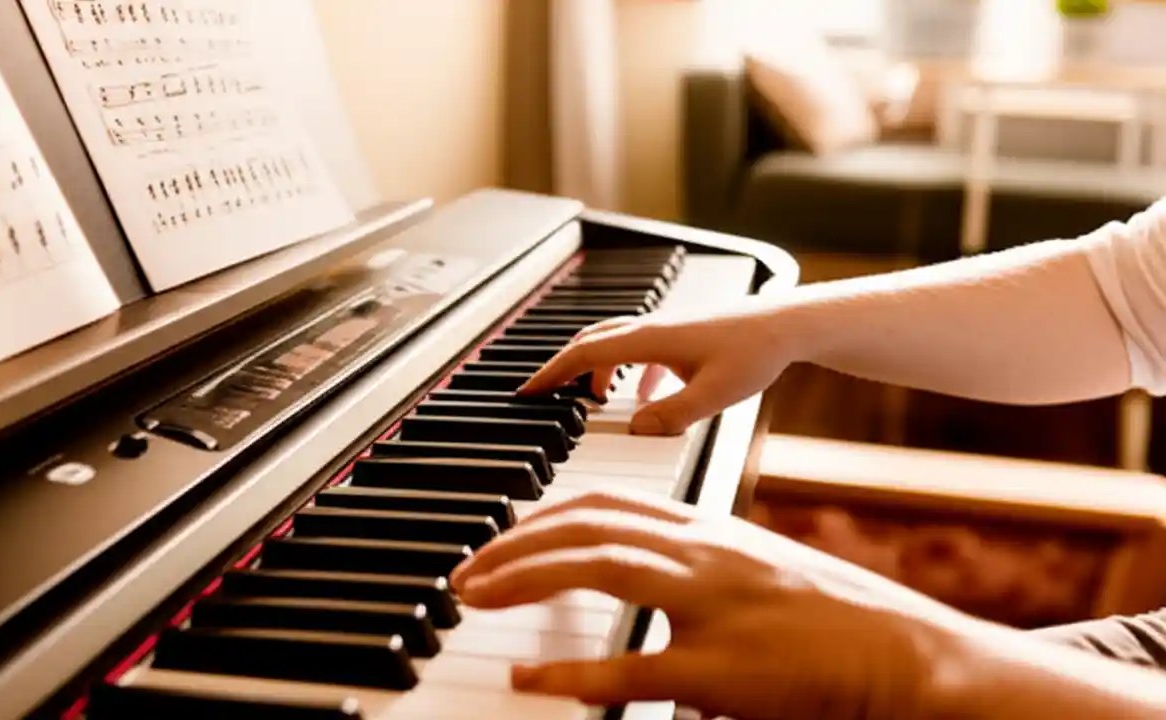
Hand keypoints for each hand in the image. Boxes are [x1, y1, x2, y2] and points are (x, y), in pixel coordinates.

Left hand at [449, 489, 978, 719]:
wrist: (906, 655)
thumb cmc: (833, 619)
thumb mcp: (755, 572)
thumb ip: (694, 566)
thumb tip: (636, 571)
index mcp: (711, 531)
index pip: (608, 500)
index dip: (544, 513)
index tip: (505, 533)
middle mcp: (706, 554)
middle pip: (588, 525)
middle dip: (516, 543)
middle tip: (469, 571)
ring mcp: (715, 606)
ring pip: (599, 568)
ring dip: (524, 578)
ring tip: (475, 598)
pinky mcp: (725, 669)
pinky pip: (631, 666)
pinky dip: (571, 670)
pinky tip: (531, 677)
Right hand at [516, 306, 798, 434]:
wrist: (789, 324)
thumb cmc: (757, 351)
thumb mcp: (715, 394)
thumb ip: (673, 416)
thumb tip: (635, 429)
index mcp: (650, 339)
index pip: (585, 353)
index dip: (552, 373)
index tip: (528, 391)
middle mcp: (652, 329)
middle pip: (591, 342)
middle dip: (564, 369)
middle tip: (545, 392)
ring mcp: (667, 330)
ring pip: (615, 344)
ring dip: (597, 371)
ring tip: (594, 402)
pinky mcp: (684, 336)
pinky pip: (642, 350)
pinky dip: (629, 371)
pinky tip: (643, 395)